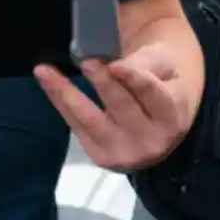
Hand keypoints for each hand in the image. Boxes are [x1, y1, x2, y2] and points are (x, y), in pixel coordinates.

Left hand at [34, 43, 194, 170]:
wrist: (161, 124)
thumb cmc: (163, 85)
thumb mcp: (164, 67)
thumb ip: (145, 66)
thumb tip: (115, 69)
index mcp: (172, 117)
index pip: (154, 97)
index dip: (135, 81)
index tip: (116, 66)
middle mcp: (151, 142)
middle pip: (123, 108)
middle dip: (104, 84)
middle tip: (87, 62)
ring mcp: (125, 155)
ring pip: (92, 121)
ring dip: (67, 95)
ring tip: (46, 72)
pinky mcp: (101, 157)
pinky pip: (76, 126)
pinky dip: (60, 102)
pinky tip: (46, 81)